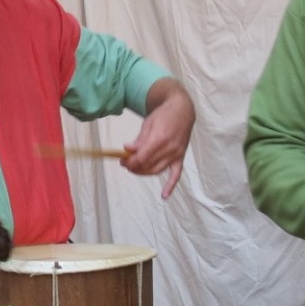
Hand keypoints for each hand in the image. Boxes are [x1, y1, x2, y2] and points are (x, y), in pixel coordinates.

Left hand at [122, 81, 194, 198]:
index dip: (129, 162)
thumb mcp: (148, 124)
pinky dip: (170, 185)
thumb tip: (127, 149)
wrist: (182, 110)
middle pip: (148, 165)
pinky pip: (176, 174)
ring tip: (135, 169)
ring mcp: (176, 154)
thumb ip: (139, 140)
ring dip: (144, 173)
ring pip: (157, 170)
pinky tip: (164, 195)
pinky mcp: (181, 157)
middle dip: (134, 167)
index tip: (122, 161)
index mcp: (159, 138)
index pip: (141, 158)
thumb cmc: (163, 115)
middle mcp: (169, 148)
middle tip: (125, 164)